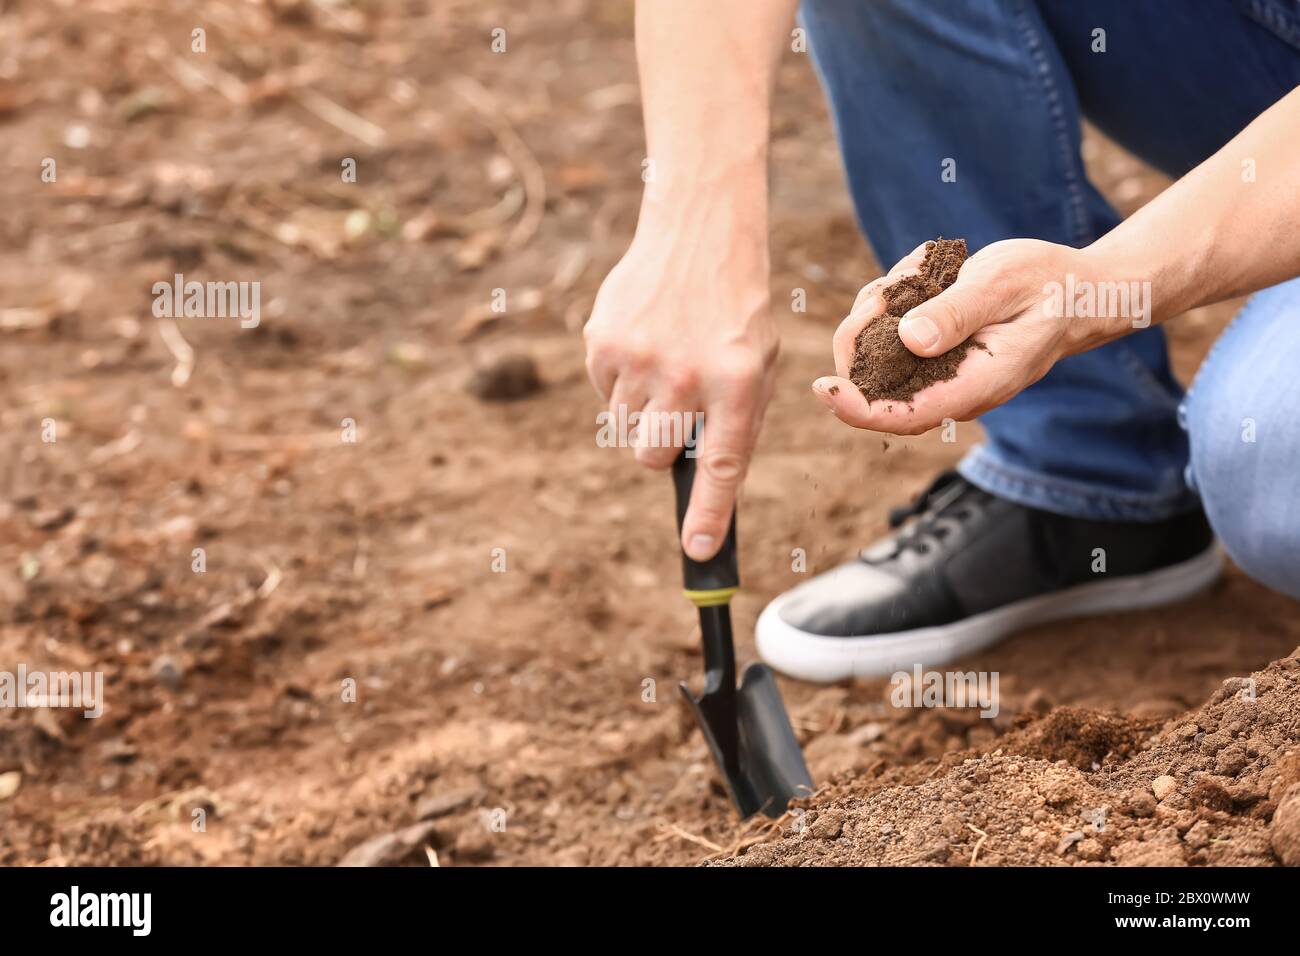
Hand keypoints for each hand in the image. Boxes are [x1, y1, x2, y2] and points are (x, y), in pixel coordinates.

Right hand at [584, 219, 777, 560]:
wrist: (699, 231)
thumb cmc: (735, 308)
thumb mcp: (760, 364)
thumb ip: (737, 423)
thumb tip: (705, 486)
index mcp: (737, 382)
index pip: (722, 467)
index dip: (709, 516)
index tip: (699, 552)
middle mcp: (686, 375)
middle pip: (654, 458)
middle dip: (664, 448)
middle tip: (679, 412)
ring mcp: (638, 359)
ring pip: (626, 430)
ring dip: (643, 413)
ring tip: (666, 364)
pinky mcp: (601, 342)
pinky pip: (605, 394)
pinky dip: (622, 381)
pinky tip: (645, 344)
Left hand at [811, 238, 1110, 434]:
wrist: (1074, 292)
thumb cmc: (1047, 286)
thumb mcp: (1003, 285)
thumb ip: (958, 312)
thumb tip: (909, 339)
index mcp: (976, 385)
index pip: (904, 415)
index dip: (857, 408)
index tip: (824, 387)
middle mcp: (950, 389)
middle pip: (874, 386)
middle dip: (860, 336)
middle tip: (885, 288)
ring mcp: (937, 374)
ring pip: (873, 354)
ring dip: (878, 308)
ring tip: (920, 268)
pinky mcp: (928, 353)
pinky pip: (886, 333)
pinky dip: (891, 298)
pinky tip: (923, 270)